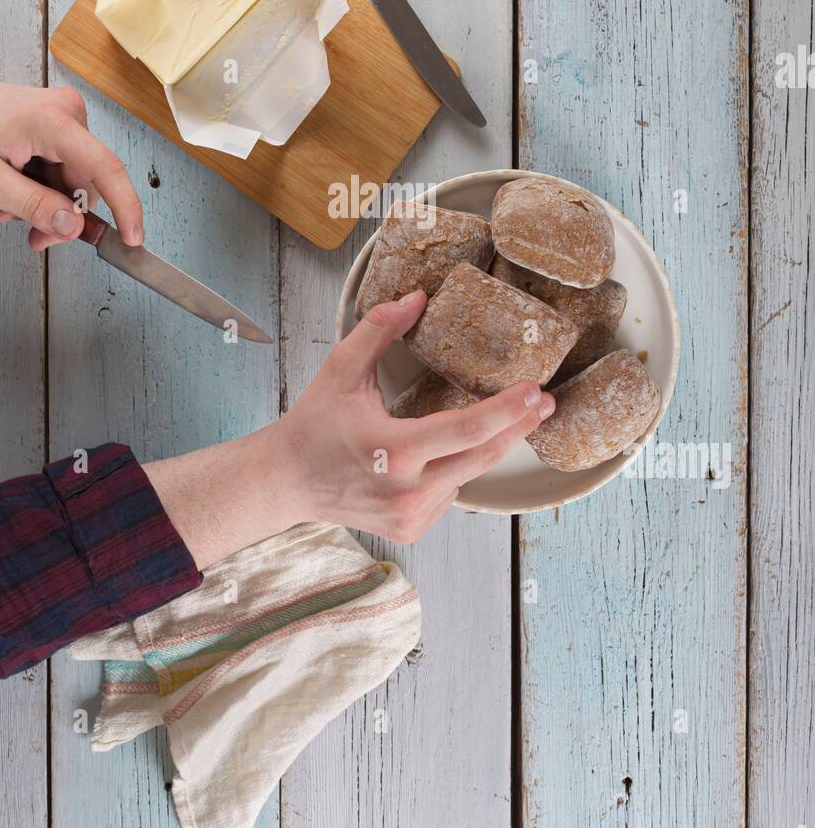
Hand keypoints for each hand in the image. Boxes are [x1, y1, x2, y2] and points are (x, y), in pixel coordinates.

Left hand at [0, 83, 143, 250]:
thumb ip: (35, 206)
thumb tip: (74, 226)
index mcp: (53, 121)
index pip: (106, 169)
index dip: (125, 208)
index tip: (132, 238)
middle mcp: (66, 113)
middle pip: (87, 182)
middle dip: (63, 215)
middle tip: (36, 237)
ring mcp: (62, 115)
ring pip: (74, 179)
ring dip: (47, 202)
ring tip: (10, 210)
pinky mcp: (54, 122)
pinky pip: (62, 166)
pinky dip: (41, 186)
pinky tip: (15, 192)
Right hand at [146, 291, 554, 564]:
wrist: (284, 482)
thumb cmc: (313, 424)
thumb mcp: (341, 369)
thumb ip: (380, 328)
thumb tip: (418, 297)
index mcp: (395, 451)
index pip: (468, 429)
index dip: (508, 410)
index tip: (535, 391)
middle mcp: (408, 491)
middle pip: (482, 456)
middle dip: (518, 427)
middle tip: (543, 402)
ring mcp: (411, 516)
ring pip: (466, 476)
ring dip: (476, 449)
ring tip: (476, 423)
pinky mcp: (411, 529)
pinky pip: (449, 494)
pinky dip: (449, 472)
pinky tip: (428, 458)